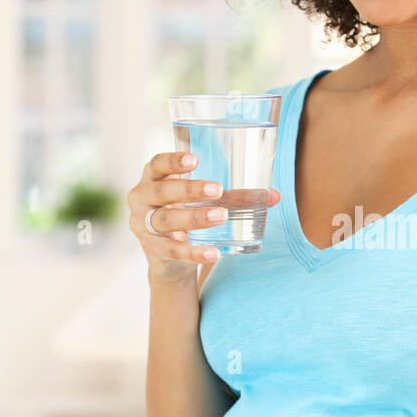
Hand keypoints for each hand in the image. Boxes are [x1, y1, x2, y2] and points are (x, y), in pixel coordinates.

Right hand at [127, 149, 280, 280]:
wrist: (168, 256)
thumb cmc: (187, 213)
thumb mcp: (205, 201)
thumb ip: (236, 196)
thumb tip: (275, 195)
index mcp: (153, 178)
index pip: (156, 164)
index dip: (172, 161)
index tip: (195, 160)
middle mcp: (141, 199)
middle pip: (162, 191)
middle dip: (189, 190)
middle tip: (217, 189)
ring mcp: (143, 226)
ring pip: (167, 220)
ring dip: (195, 217)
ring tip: (221, 216)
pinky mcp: (152, 250)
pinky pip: (173, 251)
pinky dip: (194, 252)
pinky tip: (214, 252)